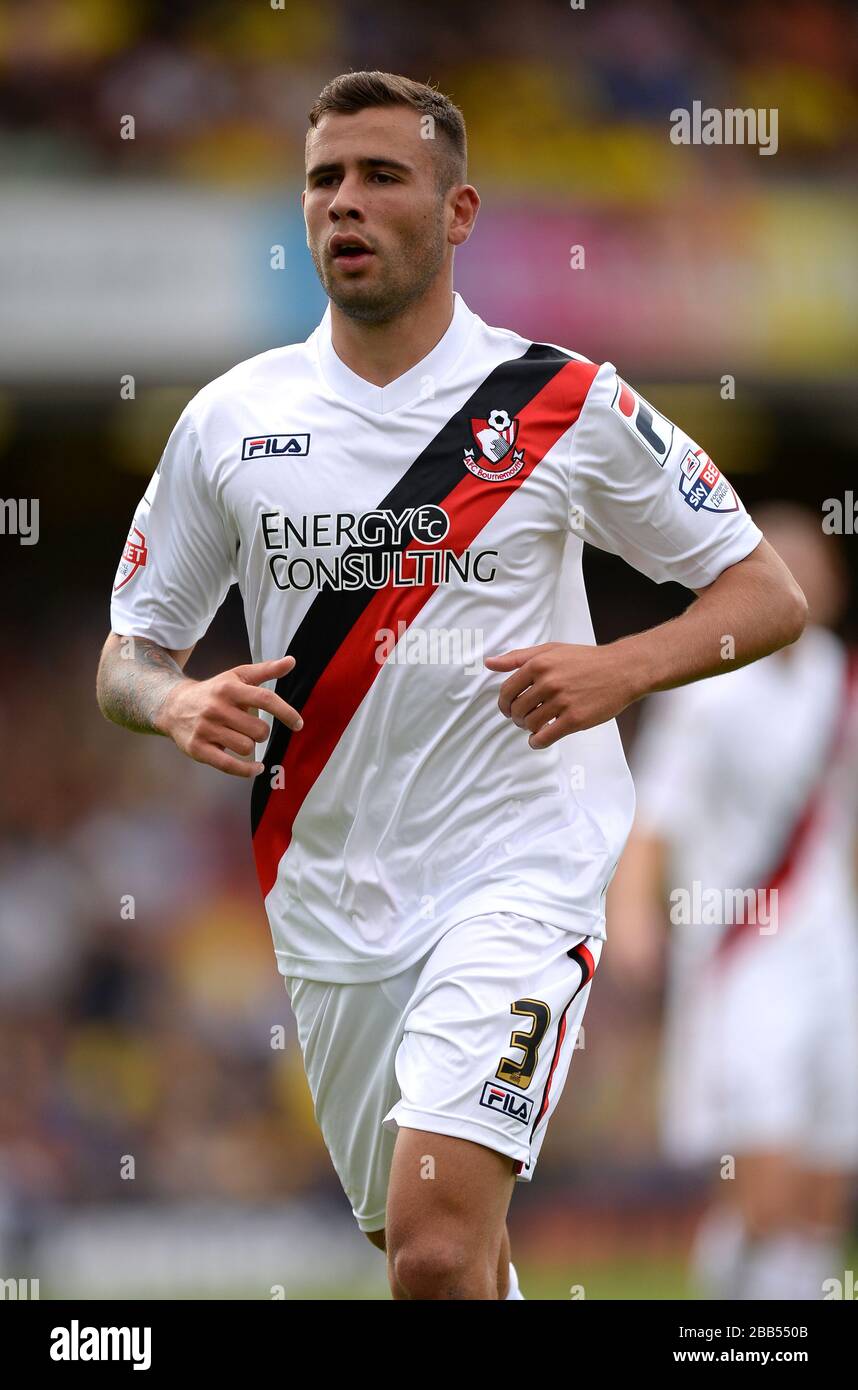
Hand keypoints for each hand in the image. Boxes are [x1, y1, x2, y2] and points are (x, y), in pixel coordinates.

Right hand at [155, 655, 301, 777]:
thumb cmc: (213, 692)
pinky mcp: (198, 748)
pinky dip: (247, 770)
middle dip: (262, 732)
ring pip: (246, 747)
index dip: (286, 713)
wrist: (173, 706)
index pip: (265, 699)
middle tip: (252, 728)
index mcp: (229, 689)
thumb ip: (265, 670)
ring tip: (240, 738)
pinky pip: (230, 766)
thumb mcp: (237, 676)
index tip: (298, 724)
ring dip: (250, 746)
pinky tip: (256, 767)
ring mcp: (206, 729)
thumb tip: (291, 661)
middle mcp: (217, 708)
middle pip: (258, 730)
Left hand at [484, 642, 637, 748]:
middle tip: (524, 718)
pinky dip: (537, 742)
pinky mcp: (575, 719)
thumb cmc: (585, 659)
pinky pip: (546, 737)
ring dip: (528, 729)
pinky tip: (539, 740)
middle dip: (516, 717)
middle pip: (516, 710)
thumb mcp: (550, 650)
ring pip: (530, 724)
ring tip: (535, 726)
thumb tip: (489, 663)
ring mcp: (562, 701)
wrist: (622, 670)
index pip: (507, 691)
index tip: (508, 709)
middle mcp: (548, 682)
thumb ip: (518, 657)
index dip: (504, 704)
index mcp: (538, 664)